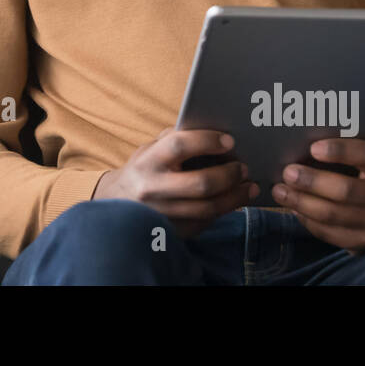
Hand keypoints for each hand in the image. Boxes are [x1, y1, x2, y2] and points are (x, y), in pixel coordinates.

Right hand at [93, 127, 257, 236]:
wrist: (116, 204)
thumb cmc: (142, 170)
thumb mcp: (150, 149)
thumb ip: (176, 139)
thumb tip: (214, 133)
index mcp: (148, 161)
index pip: (179, 145)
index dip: (207, 141)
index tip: (229, 140)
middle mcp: (152, 188)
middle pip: (201, 183)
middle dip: (229, 175)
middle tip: (243, 168)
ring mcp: (162, 214)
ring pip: (209, 208)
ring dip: (235, 197)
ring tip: (248, 187)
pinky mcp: (172, 232)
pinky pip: (205, 222)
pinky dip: (223, 210)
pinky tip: (234, 201)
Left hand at [270, 138, 364, 254]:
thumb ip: (344, 154)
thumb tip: (299, 146)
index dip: (340, 150)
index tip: (313, 148)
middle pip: (345, 191)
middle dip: (312, 181)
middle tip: (287, 173)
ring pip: (332, 215)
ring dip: (301, 202)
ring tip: (280, 191)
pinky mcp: (363, 244)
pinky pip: (328, 233)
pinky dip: (307, 220)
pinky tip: (294, 209)